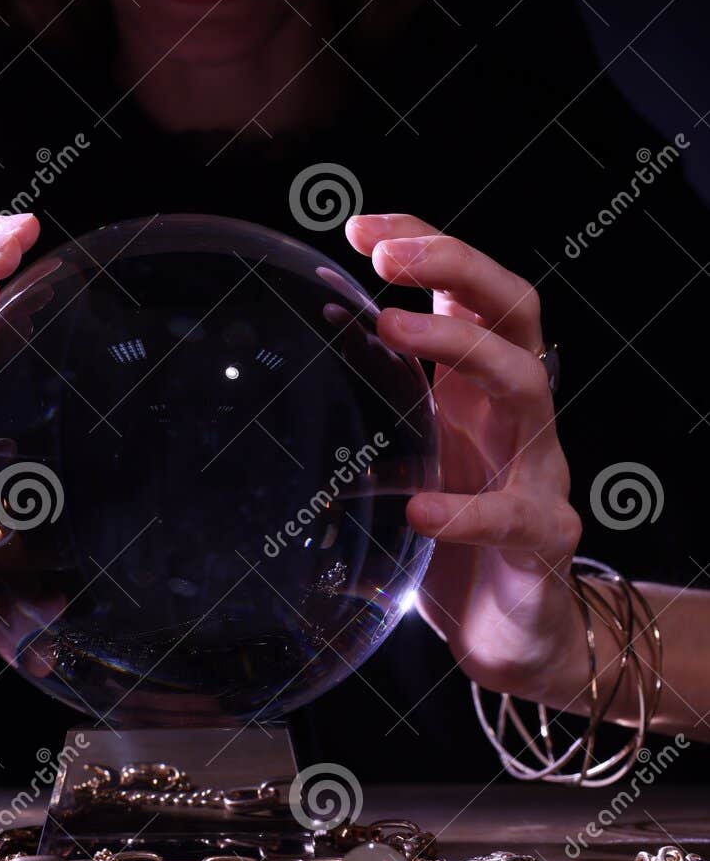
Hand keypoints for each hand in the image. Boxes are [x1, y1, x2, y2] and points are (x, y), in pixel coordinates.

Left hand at [347, 213, 582, 700]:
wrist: (508, 635)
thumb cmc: (452, 535)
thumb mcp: (410, 451)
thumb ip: (379, 395)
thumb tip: (316, 323)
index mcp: (479, 387)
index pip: (470, 289)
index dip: (428, 245)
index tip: (362, 225)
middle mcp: (517, 415)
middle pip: (513, 310)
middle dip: (455, 264)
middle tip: (386, 252)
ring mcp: (539, 472)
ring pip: (526, 383)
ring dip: (459, 346)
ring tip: (390, 327)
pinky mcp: (544, 541)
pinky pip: (514, 516)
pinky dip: (467, 509)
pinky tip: (417, 507)